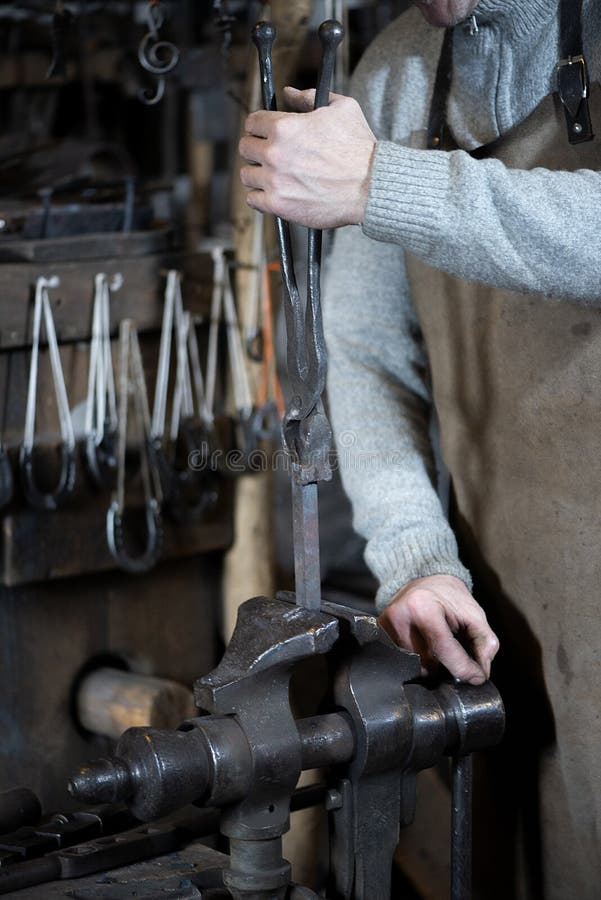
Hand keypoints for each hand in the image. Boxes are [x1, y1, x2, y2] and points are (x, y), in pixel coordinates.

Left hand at [239, 87, 375, 228]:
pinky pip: (253, 199)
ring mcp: (274, 181)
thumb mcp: (341, 109)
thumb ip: (310, 98)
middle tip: (270, 154)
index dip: (259, 126)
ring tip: (273, 175)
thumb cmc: (358, 148)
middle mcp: (274, 153)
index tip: (265, 133)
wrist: (370, 186)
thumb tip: (290, 93)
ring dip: (257, 174)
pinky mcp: (278, 205)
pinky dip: (260, 196)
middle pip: (246, 148)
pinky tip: (273, 192)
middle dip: (257, 148)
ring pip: (247, 175)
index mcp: (284, 127)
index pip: (252, 122)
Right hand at [378, 574, 499, 684]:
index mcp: (423, 608)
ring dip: (433, 665)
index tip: (478, 678)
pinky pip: (404, 662)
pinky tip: (425, 646)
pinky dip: (419, 660)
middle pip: (429, 663)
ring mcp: (386, 628)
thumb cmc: (448, 595)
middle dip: (448, 666)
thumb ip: (485, 642)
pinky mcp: (381, 634)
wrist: (423, 578)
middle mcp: (399, 618)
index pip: (444, 650)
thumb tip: (480, 676)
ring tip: (439, 647)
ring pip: (416, 666)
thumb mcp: (474, 613)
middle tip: (458, 655)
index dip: (465, 669)